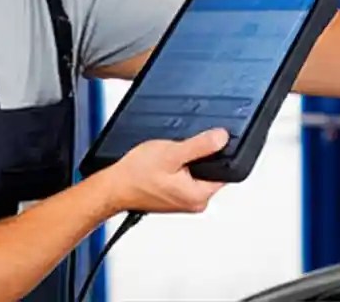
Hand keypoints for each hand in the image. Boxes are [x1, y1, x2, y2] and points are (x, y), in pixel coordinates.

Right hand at [107, 128, 229, 212]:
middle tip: (182, 149)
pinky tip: (165, 163)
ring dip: (188, 160)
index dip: (221, 152)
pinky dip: (179, 167)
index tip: (212, 141)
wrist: (113, 187)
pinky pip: (185, 177)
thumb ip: (201, 146)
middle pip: (212, 170)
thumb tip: (222, 138)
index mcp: (199, 196)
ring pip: (197, 172)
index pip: (226, 170)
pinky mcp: (174, 196)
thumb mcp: (172, 153)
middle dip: (201, 155)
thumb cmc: (136, 175)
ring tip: (170, 156)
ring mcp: (183, 200)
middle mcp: (194, 202)